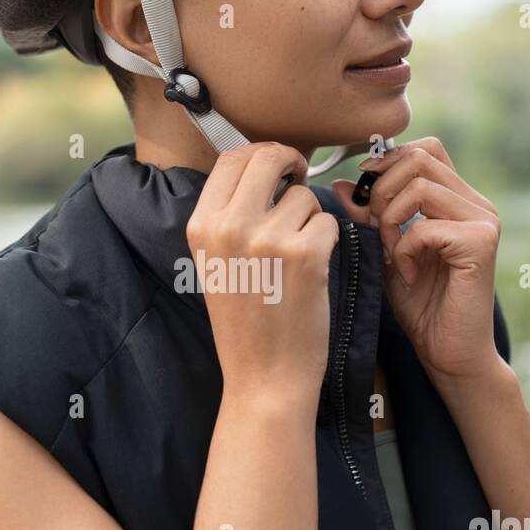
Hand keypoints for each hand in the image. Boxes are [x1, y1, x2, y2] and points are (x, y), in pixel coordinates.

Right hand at [187, 142, 340, 407]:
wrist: (264, 376)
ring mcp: (268, 239)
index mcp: (201, 226)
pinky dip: (328, 241)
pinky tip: (312, 272)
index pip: (231, 159)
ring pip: (304, 197)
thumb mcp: (216, 263)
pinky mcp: (305, 254)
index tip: (277, 167)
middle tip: (300, 180)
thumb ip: (229, 215)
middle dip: (291, 163)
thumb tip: (261, 166)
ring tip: (297, 257)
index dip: (260, 154)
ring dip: (311, 218)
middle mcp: (229, 226)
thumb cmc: (246, 322)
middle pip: (268, 158)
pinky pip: (327, 223)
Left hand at [331, 137, 502, 387]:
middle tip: (377, 231)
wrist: (450, 353)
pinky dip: (404, 249)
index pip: (424, 149)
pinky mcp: (481, 243)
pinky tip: (407, 274)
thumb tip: (342, 184)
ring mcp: (484, 220)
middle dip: (381, 191)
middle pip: (418, 158)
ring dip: (390, 220)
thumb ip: (368, 217)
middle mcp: (477, 203)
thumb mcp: (384, 252)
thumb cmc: (420, 306)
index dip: (387, 161)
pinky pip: (424, 226)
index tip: (365, 195)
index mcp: (458, 198)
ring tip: (391, 254)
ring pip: (419, 186)